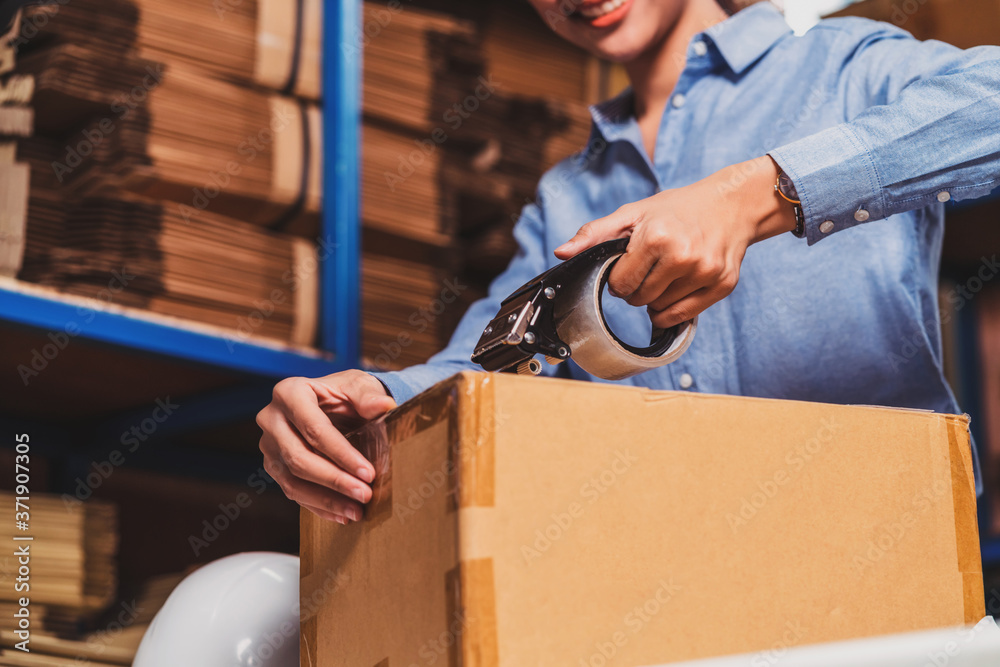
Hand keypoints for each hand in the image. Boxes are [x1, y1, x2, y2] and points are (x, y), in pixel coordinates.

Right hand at [256, 370, 395, 523]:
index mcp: (290, 392)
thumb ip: (369, 396)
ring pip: (292, 480)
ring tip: (356, 511)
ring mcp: (269, 445)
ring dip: (326, 500)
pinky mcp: (273, 465)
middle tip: (365, 495)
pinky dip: (318, 506)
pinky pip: (292, 491)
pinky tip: (341, 515)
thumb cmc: (346, 392)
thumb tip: (385, 406)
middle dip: (335, 481)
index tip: (369, 473)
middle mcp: (271, 418)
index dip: (342, 454)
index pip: (315, 429)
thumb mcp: (359, 386)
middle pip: (299, 458)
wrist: (333, 403)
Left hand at [554, 156, 796, 328]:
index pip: (620, 285)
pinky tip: (676, 288)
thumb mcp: (633, 213)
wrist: (732, 204)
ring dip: (656, 299)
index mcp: (656, 237)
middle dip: (637, 289)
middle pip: (640, 300)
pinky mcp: (723, 285)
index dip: (619, 279)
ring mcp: (705, 272)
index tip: (629, 266)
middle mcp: (682, 256)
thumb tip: (561, 253)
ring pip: (661, 310)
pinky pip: (684, 316)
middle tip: (650, 267)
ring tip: (667, 273)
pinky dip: (674, 310)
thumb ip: (595, 233)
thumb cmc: (677, 208)